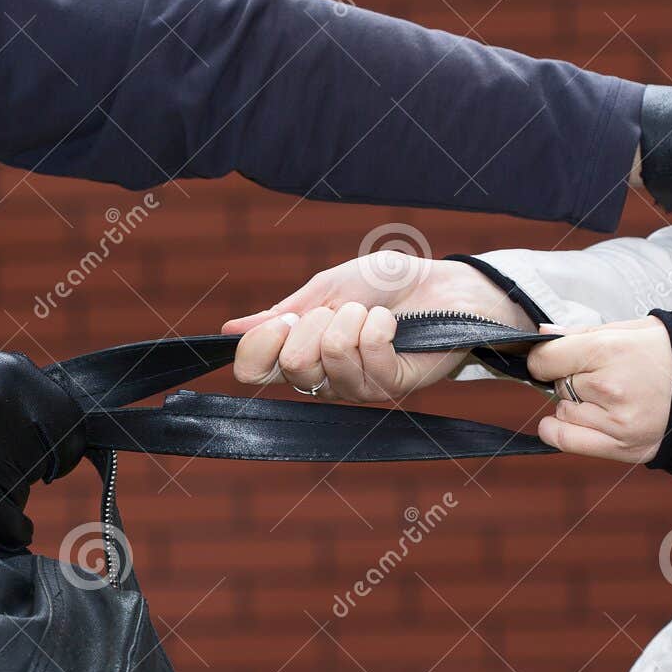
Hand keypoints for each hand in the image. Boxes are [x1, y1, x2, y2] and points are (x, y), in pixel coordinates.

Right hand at [0, 289, 84, 548]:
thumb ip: (14, 407)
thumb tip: (54, 456)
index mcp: (23, 376)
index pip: (74, 430)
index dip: (54, 455)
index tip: (36, 466)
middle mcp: (15, 403)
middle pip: (45, 469)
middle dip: (18, 479)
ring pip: (20, 496)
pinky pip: (0, 521)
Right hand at [223, 253, 528, 401]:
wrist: (442, 284)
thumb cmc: (384, 286)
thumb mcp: (325, 291)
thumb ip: (280, 315)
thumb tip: (228, 332)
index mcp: (299, 355)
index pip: (252, 372)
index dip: (259, 345)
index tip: (284, 318)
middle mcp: (322, 380)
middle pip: (290, 365)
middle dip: (316, 322)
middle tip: (343, 310)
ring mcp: (356, 388)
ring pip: (329, 357)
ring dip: (352, 319)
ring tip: (371, 313)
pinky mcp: (391, 387)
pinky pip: (367, 354)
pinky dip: (378, 326)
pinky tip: (391, 323)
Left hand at [525, 318, 671, 462]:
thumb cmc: (667, 354)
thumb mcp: (629, 330)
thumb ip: (580, 334)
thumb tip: (542, 334)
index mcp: (609, 351)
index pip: (545, 359)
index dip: (544, 358)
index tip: (553, 359)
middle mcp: (609, 387)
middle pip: (557, 386)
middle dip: (568, 379)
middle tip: (598, 375)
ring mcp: (615, 421)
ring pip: (562, 412)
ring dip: (572, 405)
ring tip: (605, 396)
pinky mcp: (622, 446)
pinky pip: (567, 441)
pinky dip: (559, 430)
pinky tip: (569, 420)